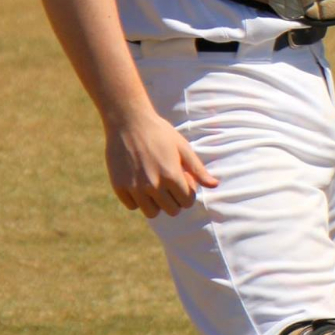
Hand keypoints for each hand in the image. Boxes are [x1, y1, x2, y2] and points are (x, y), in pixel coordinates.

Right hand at [104, 111, 219, 217]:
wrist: (128, 121)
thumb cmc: (159, 132)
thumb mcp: (183, 147)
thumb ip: (198, 169)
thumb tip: (215, 185)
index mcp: (171, 176)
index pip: (187, 202)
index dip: (188, 193)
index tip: (183, 182)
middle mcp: (153, 185)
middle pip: (171, 210)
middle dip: (175, 200)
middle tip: (170, 185)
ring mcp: (135, 187)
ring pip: (152, 213)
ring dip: (156, 203)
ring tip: (155, 187)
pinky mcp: (119, 187)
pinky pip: (133, 206)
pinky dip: (137, 199)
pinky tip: (139, 183)